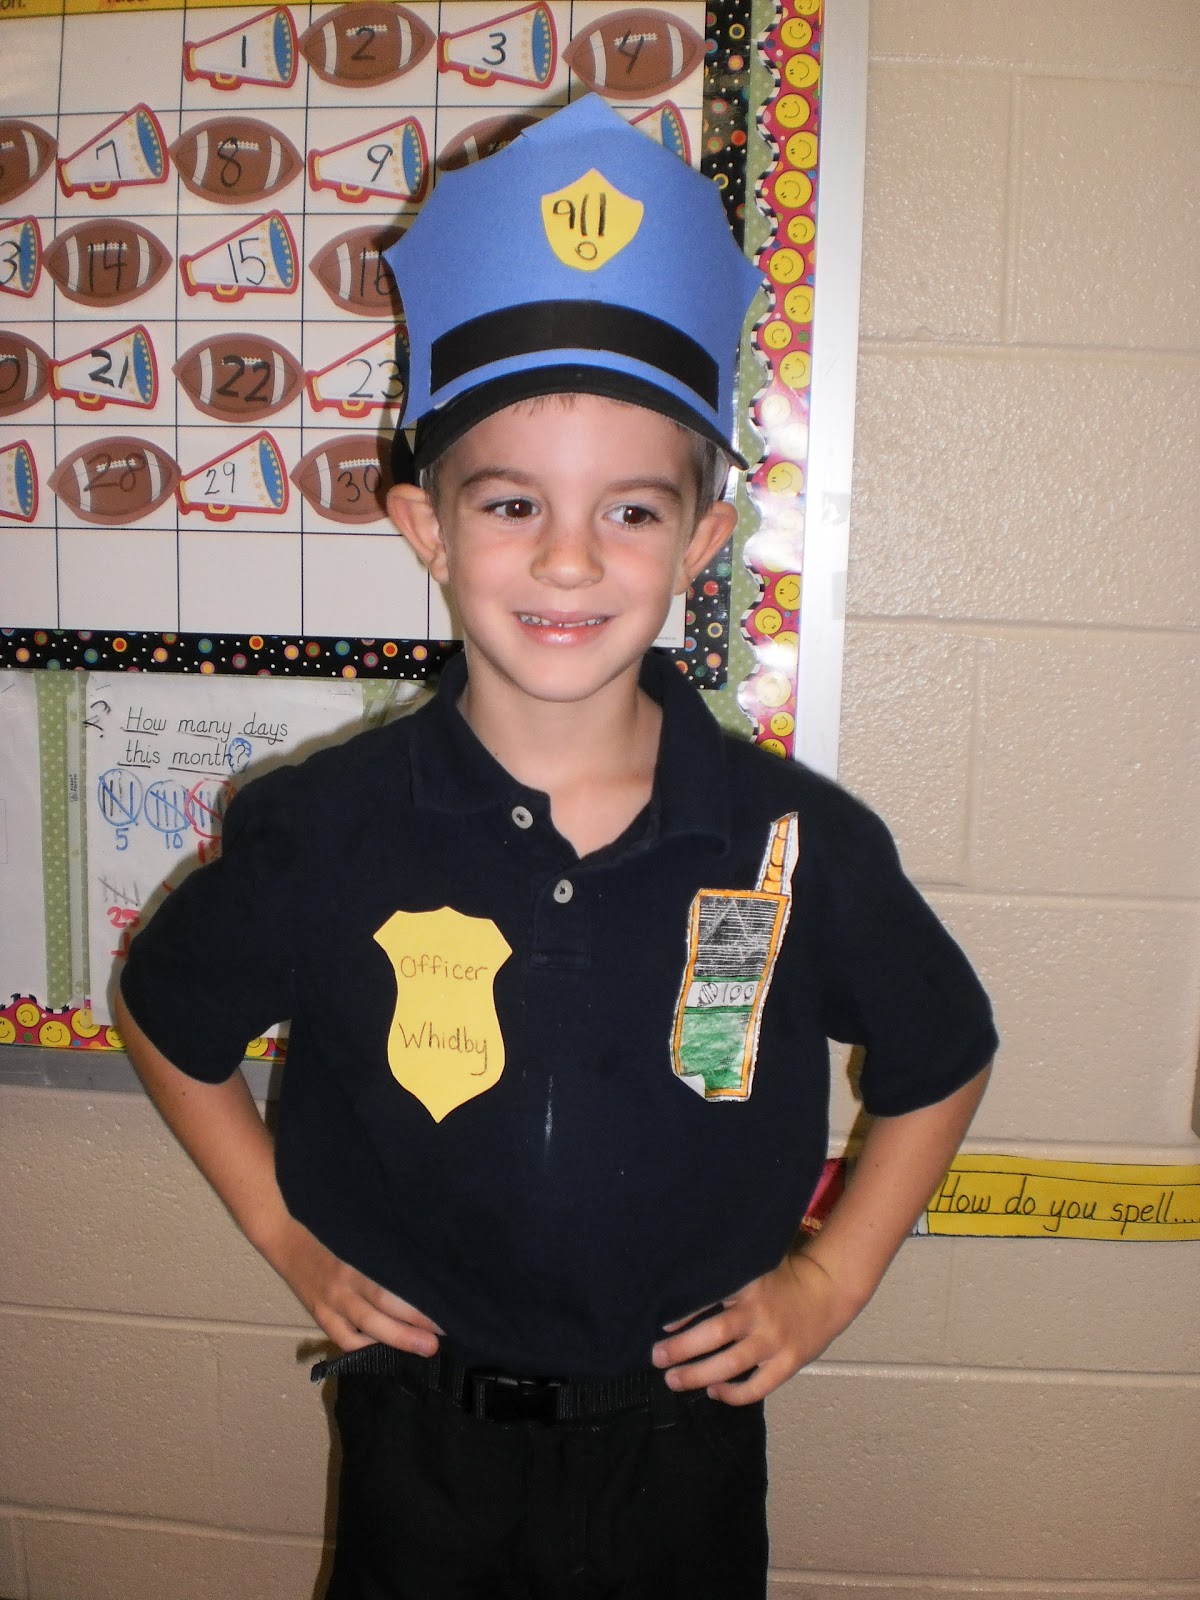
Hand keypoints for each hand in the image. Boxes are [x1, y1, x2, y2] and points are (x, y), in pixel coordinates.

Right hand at [269, 1213, 442, 1355]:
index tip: (443, 1308)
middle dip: (414, 1325)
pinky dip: (365, 1346)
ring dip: (397, 1339)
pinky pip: (344, 1338)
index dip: (417, 1302)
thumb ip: (382, 1251)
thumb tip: (419, 1268)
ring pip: (366, 1328)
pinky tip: (384, 1347)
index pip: (392, 1286)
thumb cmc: (330, 1230)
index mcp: (357, 1259)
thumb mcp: (358, 1234)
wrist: (284, 1236)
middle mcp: (345, 1282)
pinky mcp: (320, 1314)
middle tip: (441, 1336)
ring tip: (424, 1347)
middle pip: (384, 1307)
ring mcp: (330, 1302)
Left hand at [651, 1250, 859, 1404]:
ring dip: (698, 1375)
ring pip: (731, 1364)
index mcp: (750, 1284)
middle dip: (681, 1348)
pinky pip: (757, 1387)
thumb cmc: (783, 1277)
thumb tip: (682, 1293)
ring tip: (673, 1380)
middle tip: (655, 1357)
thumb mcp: (755, 1267)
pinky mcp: (789, 1363)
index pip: (711, 1296)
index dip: (684, 1312)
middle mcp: (760, 1313)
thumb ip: (726, 1279)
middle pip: (715, 1333)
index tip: (661, 1324)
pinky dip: (733, 1394)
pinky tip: (714, 1391)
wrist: (829, 1290)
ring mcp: (775, 1341)